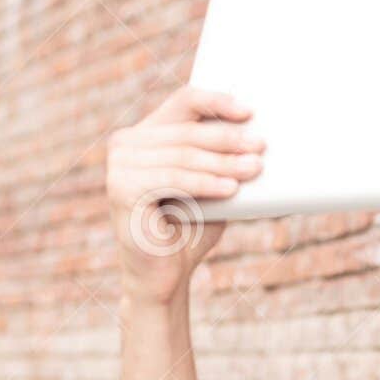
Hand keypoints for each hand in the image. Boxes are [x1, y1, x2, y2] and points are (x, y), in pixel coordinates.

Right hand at [106, 85, 264, 304]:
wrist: (162, 277)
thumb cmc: (188, 230)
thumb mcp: (208, 186)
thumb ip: (218, 157)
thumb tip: (257, 134)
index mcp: (143, 135)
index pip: (182, 102)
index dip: (217, 102)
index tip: (249, 111)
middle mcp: (124, 145)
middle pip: (186, 131)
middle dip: (228, 139)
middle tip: (261, 146)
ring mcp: (119, 167)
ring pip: (183, 155)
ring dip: (223, 162)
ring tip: (255, 168)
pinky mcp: (121, 190)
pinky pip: (173, 179)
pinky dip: (205, 183)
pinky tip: (231, 188)